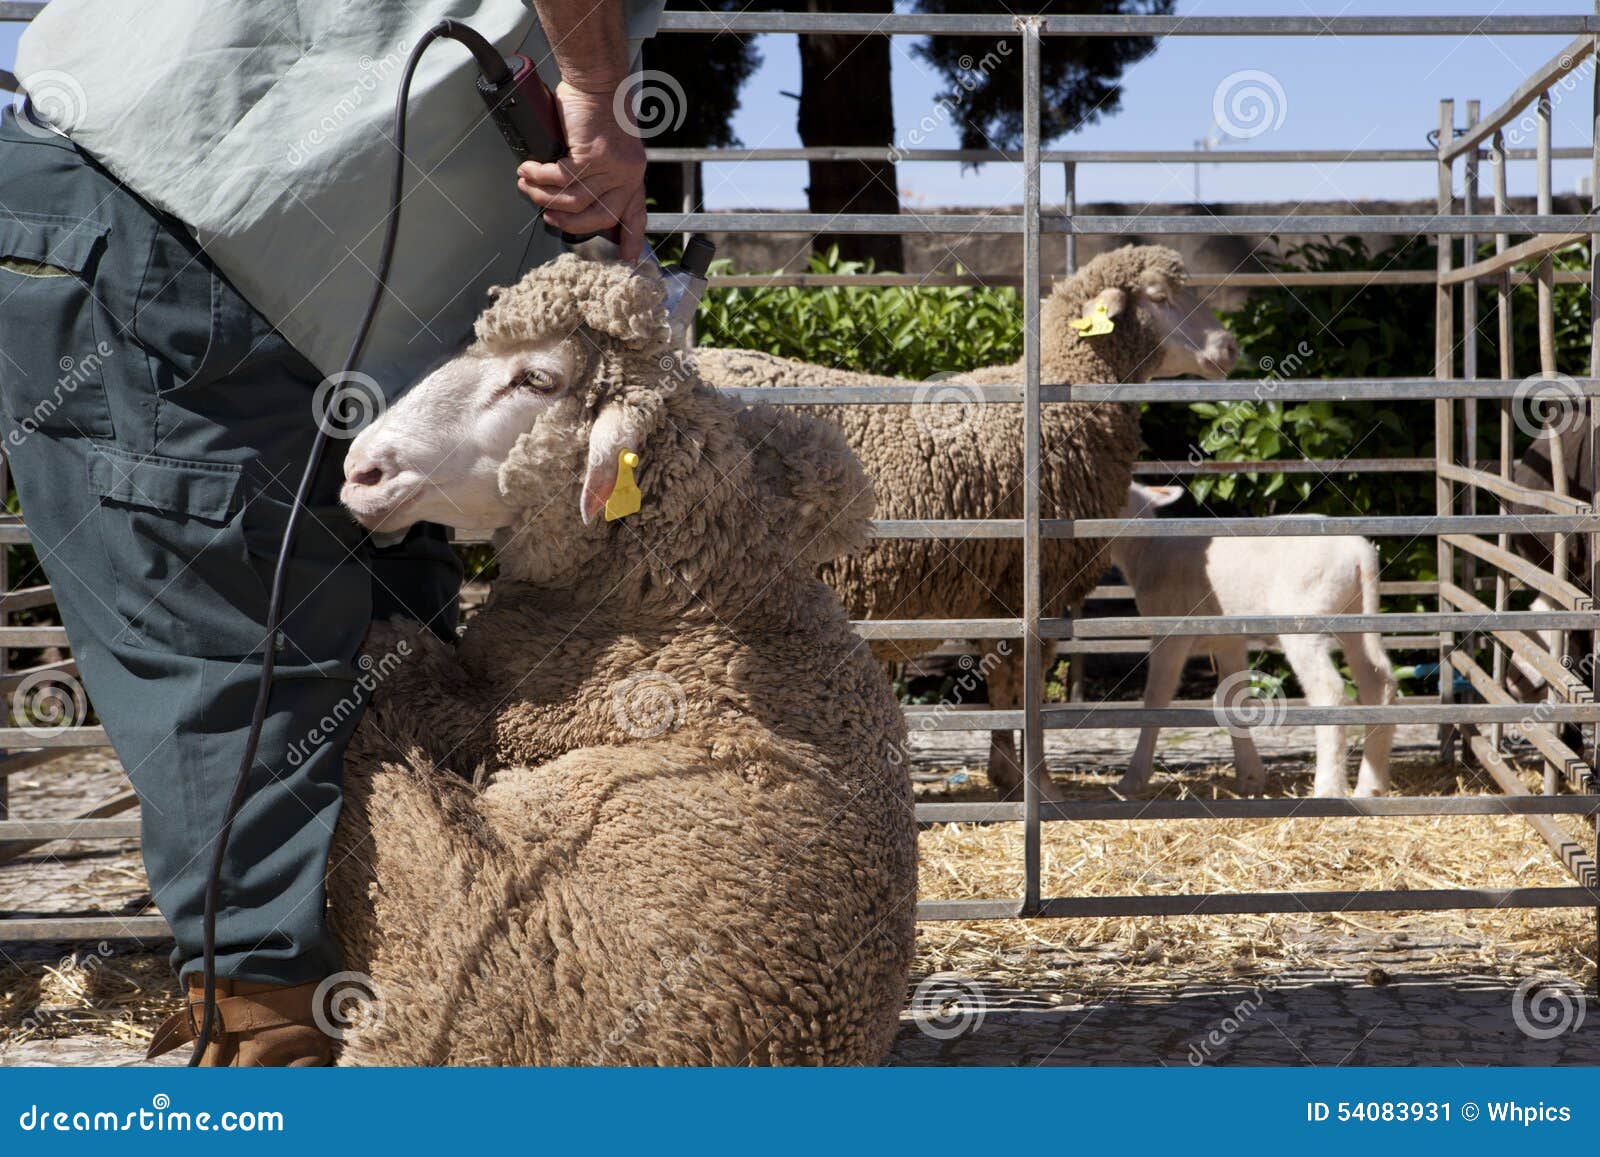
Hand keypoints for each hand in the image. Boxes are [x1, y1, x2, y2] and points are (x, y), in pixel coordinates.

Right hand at [518, 81, 647, 260]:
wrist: (597, 80)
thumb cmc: (598, 107)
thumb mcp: (607, 145)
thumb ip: (601, 171)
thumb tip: (574, 192)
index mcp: (633, 175)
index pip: (634, 213)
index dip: (629, 237)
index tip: (626, 257)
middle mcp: (627, 174)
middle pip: (596, 217)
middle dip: (566, 223)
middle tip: (547, 214)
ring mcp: (610, 167)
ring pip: (573, 200)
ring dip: (544, 196)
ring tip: (528, 185)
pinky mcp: (592, 155)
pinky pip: (559, 178)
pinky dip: (539, 176)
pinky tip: (528, 169)